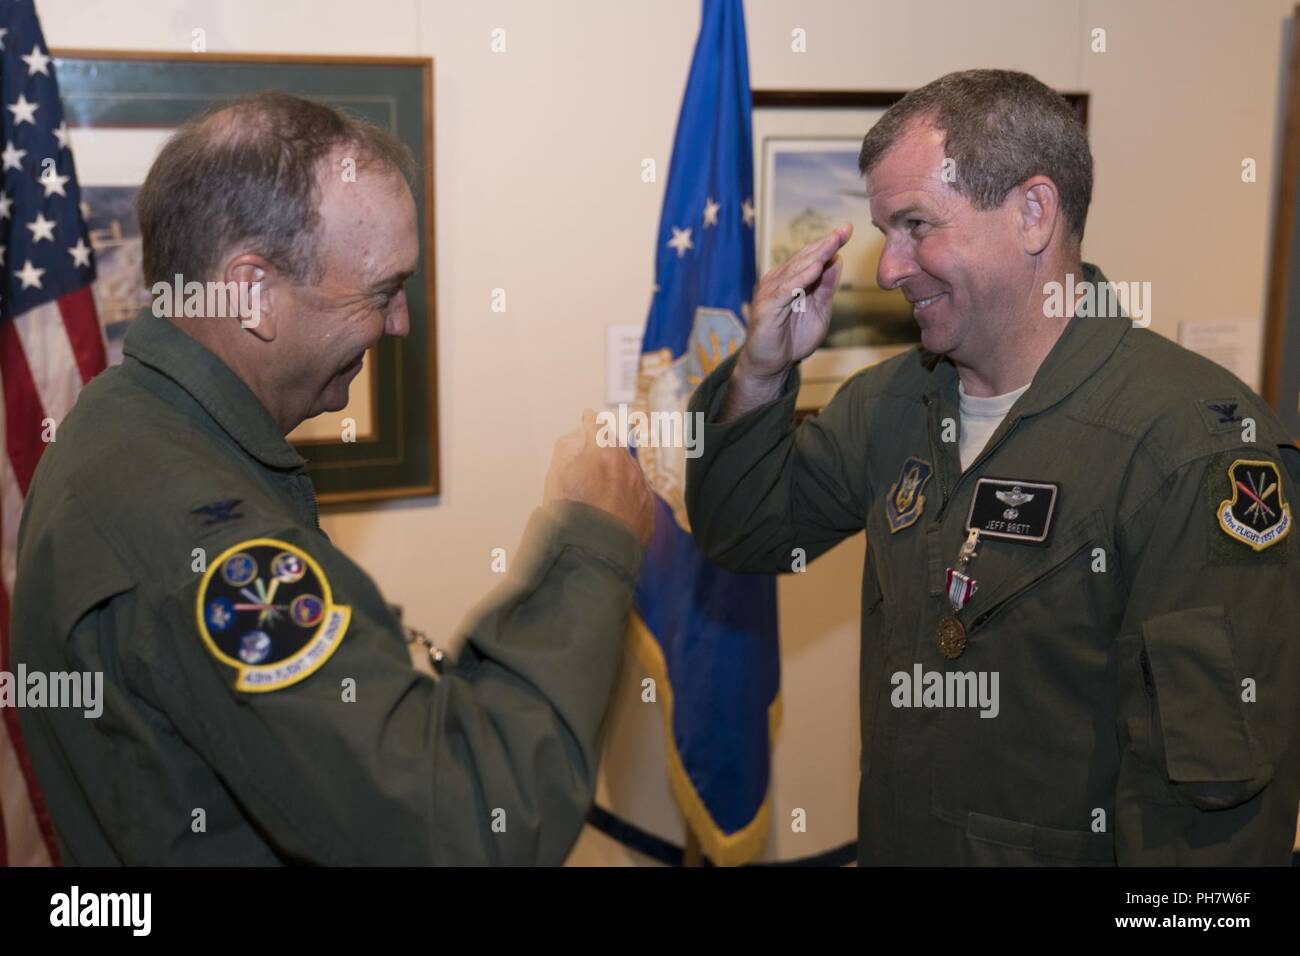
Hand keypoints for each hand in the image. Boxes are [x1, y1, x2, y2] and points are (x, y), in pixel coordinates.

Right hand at [544, 410, 654, 546]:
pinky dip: (627, 491)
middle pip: (616, 447)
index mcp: (604, 453)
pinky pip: (638, 492)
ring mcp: (641, 489)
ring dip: (618, 470)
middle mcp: (628, 467)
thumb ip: (567, 448)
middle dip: (604, 446)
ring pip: (629, 470)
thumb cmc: (568, 515)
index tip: (587, 417)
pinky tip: (614, 504)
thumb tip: (580, 437)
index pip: (597, 426)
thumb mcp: (555, 475)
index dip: (589, 421)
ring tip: (601, 485)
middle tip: (592, 451)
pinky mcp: (648, 510)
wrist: (592, 556)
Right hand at [739, 222, 852, 382]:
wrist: (770, 365)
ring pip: (795, 271)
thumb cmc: (792, 338)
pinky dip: (799, 279)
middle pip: (805, 258)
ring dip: (814, 256)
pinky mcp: (766, 308)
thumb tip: (837, 261)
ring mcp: (771, 293)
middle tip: (843, 230)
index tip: (848, 229)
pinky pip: (785, 291)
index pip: (812, 257)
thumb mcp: (818, 311)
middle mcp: (779, 281)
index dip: (829, 243)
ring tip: (832, 243)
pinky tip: (814, 269)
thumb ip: (825, 287)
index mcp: (791, 280)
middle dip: (825, 244)